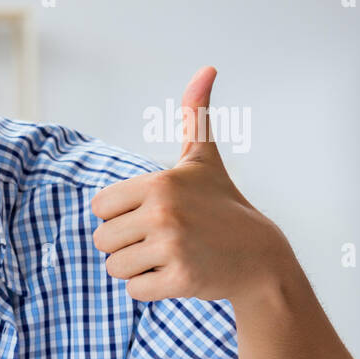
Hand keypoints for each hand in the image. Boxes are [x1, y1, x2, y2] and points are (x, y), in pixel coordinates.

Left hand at [89, 66, 289, 303]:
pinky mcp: (180, 279)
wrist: (260, 257)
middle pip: (101, 240)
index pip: (99, 208)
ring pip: (114, 268)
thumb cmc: (222, 206)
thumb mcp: (204, 160)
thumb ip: (195, 115)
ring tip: (171, 256)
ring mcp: (172, 247)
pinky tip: (179, 274)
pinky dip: (151, 288)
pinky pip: (134, 291)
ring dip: (137, 268)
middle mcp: (164, 212)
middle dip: (126, 245)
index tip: (151, 214)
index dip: (120, 215)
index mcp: (159, 183)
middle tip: (163, 240)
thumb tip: (207, 68)